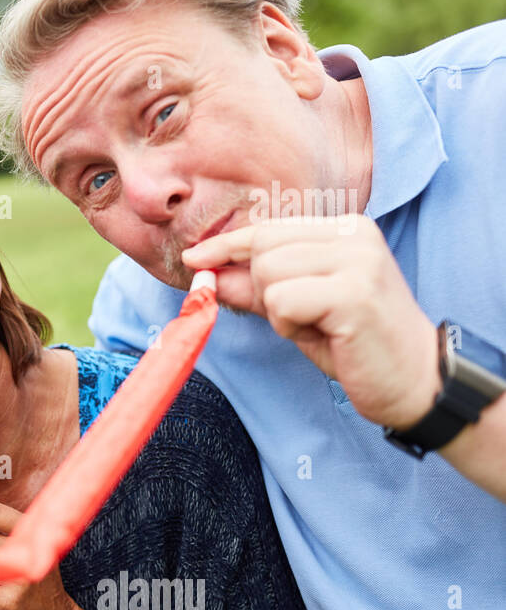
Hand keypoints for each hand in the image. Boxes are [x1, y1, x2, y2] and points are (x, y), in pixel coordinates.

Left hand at [182, 215, 440, 428]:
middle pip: (263, 248)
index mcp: (345, 229)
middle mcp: (355, 234)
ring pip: (268, 273)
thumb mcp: (298, 310)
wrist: (414, 381)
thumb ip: (256, 288)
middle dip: (261, 288)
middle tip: (298, 317)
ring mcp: (358, 260)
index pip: (268, 228)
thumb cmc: (354, 344)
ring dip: (277, 311)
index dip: (227, 246)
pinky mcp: (353, 293)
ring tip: (316, 326)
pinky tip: (323, 336)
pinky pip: (281, 301)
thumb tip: (206, 274)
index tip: (194, 259)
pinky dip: (289, 325)